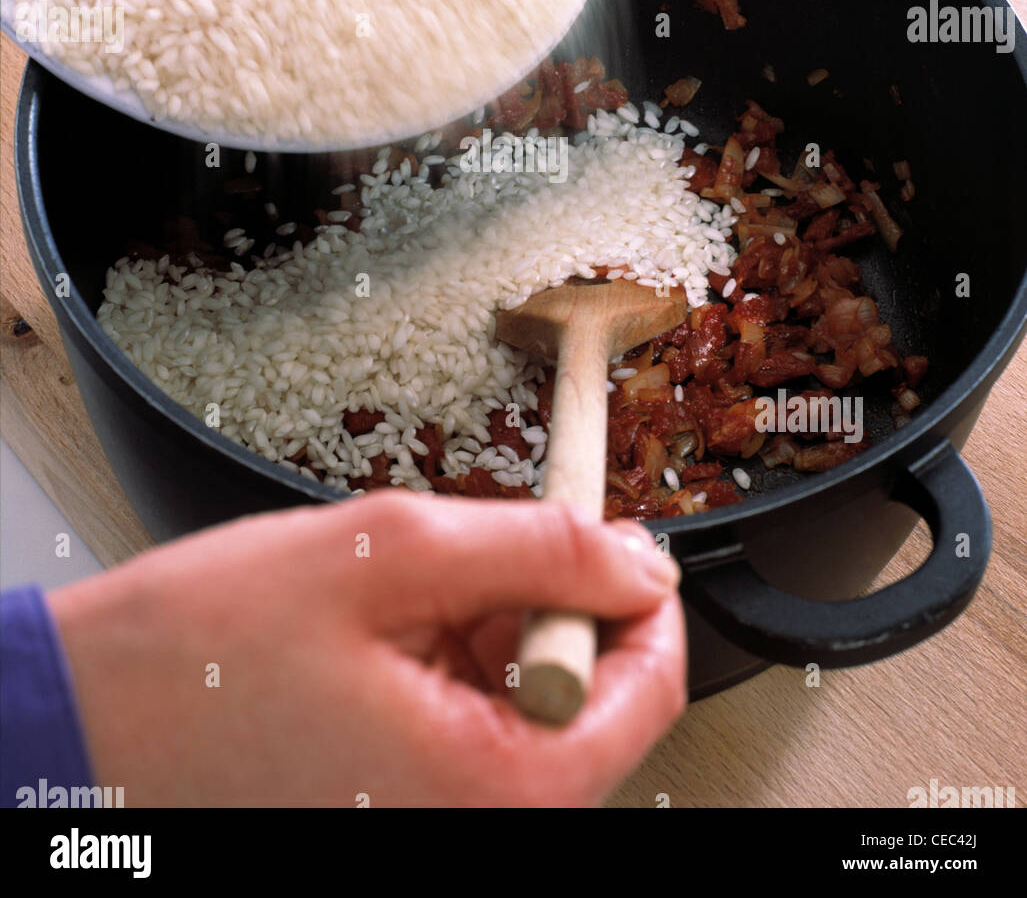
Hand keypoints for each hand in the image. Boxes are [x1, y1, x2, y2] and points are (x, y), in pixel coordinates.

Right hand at [50, 492, 684, 806]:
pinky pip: (470, 728)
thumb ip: (534, 547)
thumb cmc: (203, 651)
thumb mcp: (386, 554)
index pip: (649, 694)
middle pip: (590, 702)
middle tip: (472, 550)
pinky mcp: (398, 808)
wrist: (81, 719)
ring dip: (490, 629)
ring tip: (398, 596)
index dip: (640, 593)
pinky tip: (383, 630)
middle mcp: (473, 826)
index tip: (610, 534)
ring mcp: (432, 822)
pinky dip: (449, 660)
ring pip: (526, 708)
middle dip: (547, 604)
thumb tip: (634, 556)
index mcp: (491, 786)